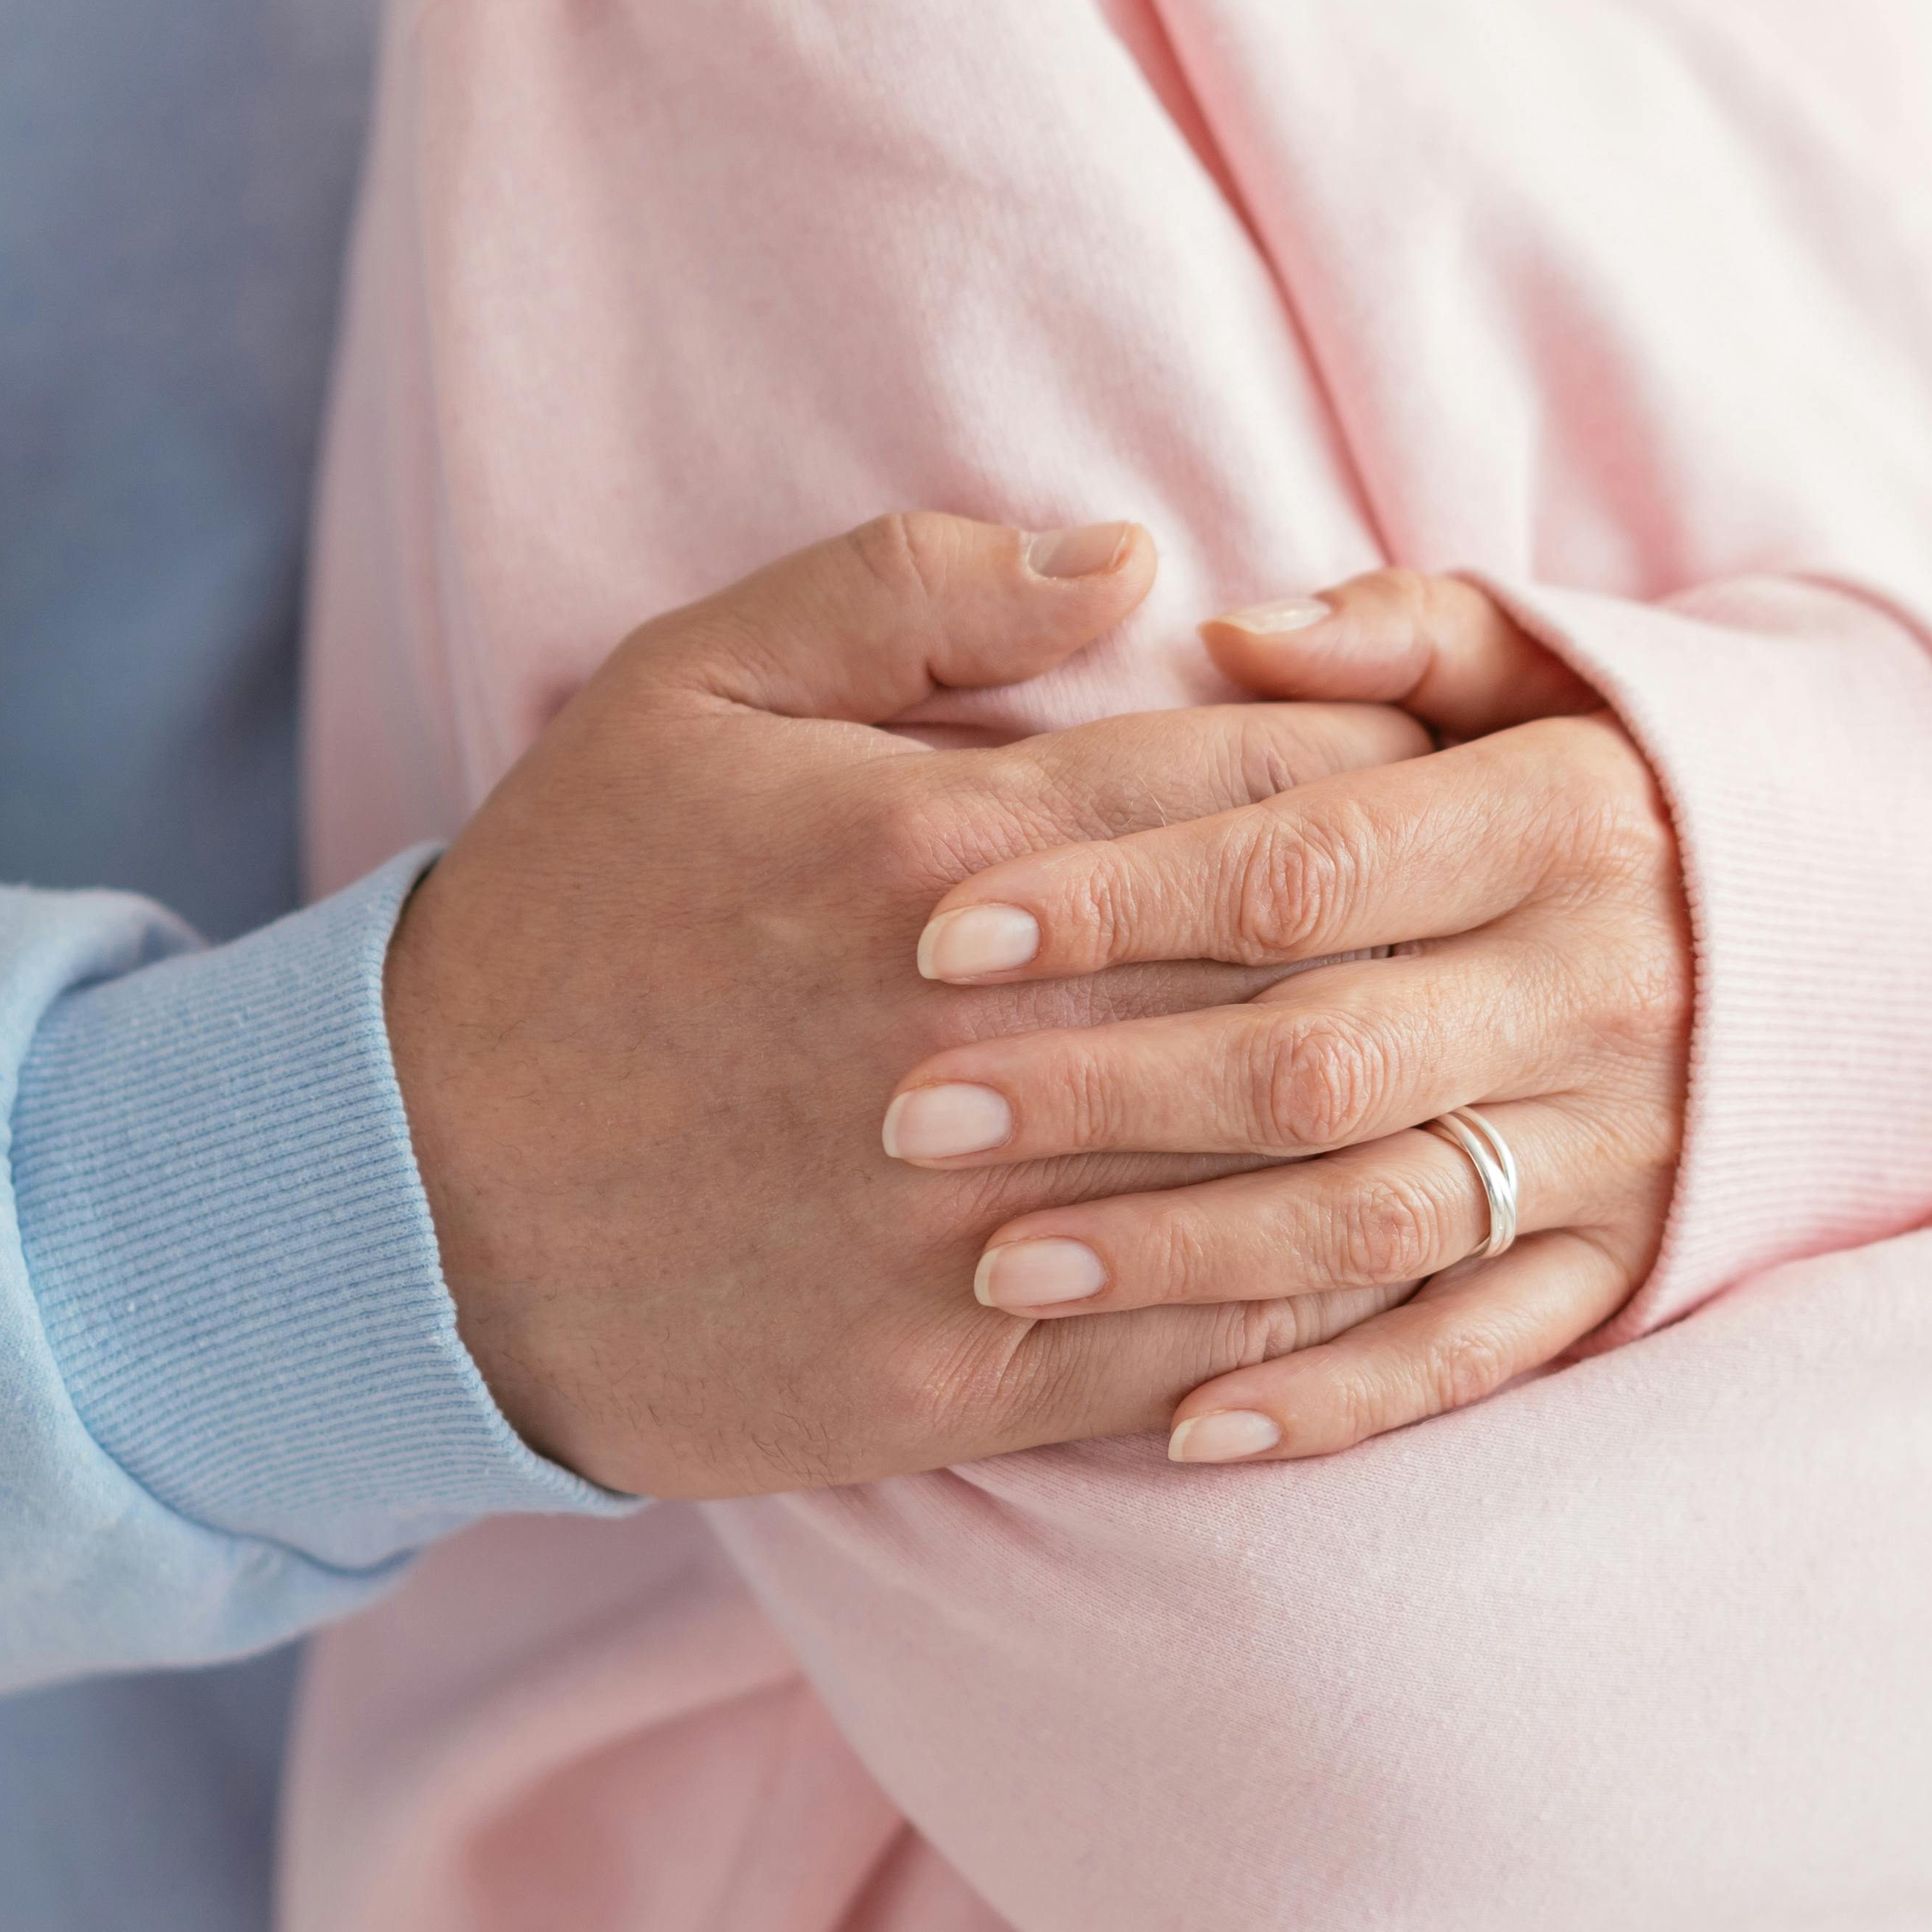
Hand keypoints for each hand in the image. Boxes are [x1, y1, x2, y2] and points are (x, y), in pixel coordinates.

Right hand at [385, 513, 1433, 1498]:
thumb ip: (909, 588)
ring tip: (1509, 1067)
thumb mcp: (688, 687)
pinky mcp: (952, 1381)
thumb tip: (1134, 550)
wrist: (403, 1203)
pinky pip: (1196, 1346)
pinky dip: (1319, 1302)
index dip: (1378, 753)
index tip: (1455, 747)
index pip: (1240, 776)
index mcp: (925, 848)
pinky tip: (1409, 1254)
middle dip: (1434, 925)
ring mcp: (966, 1226)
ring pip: (1271, 1166)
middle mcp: (967, 1039)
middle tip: (1528, 896)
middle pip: (1290, 966)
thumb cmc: (565, 917)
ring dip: (1412, 1116)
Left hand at [884, 569, 1689, 1462]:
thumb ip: (1396, 635)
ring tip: (994, 1264)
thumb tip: (1222, 629)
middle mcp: (1599, 992)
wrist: (1882, 915)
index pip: (1304, 865)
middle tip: (915, 1113)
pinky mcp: (1629, 1269)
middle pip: (1315, 1056)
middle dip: (1102, 1089)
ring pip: (1372, 1220)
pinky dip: (1334, 1400)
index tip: (943, 929)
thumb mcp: (1546, 663)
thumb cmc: (1630, 771)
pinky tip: (1181, 1424)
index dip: (1114, 897)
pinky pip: (1474, 1355)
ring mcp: (1620, 1148)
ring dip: (1179, 1253)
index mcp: (1564, 820)